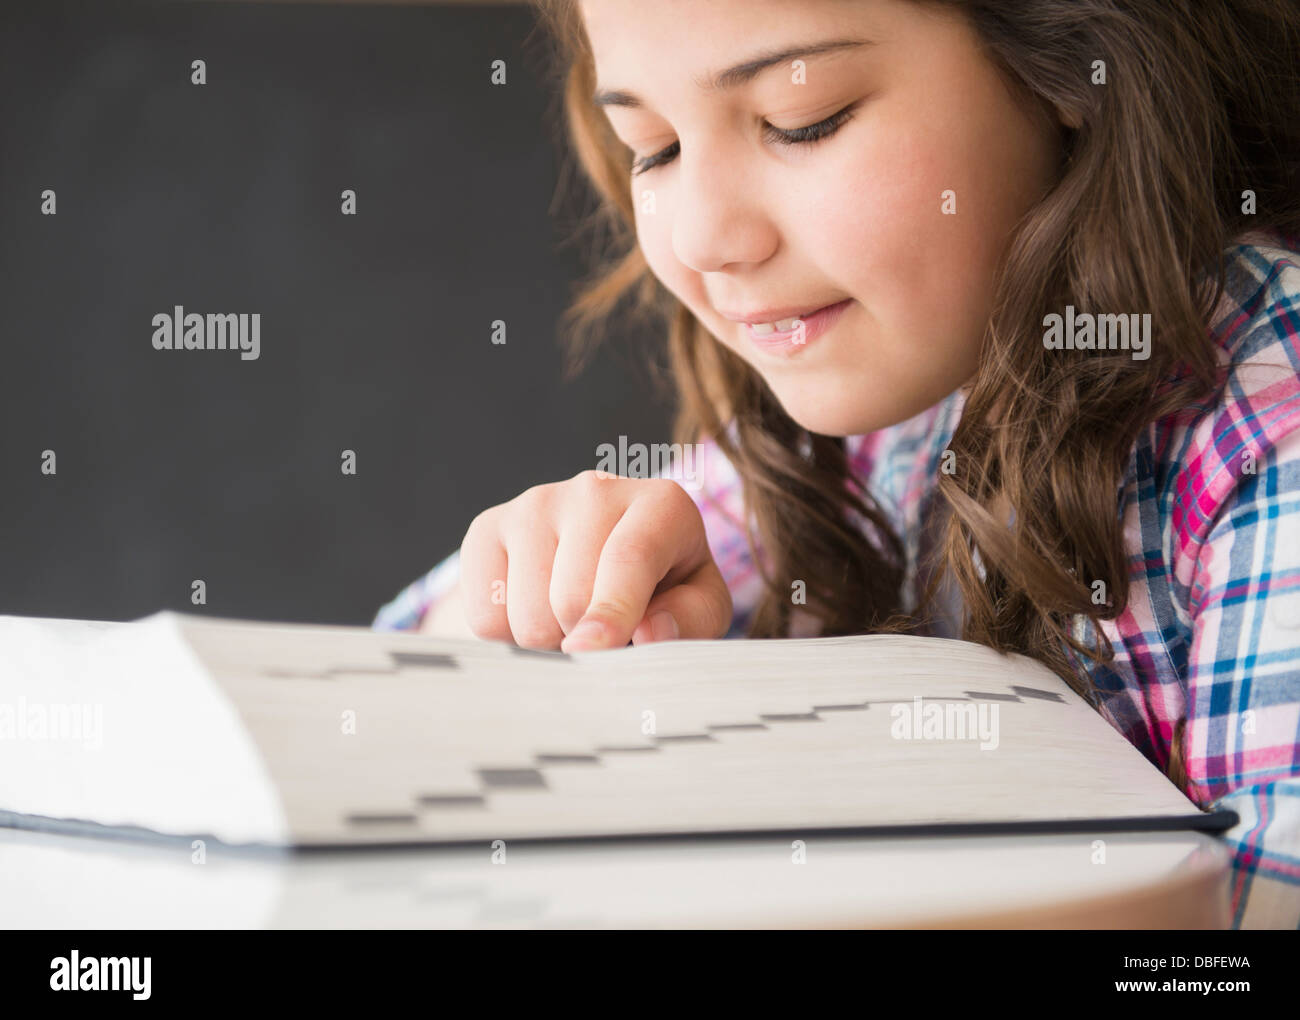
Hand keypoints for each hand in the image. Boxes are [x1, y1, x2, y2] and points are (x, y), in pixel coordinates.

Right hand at [458, 470, 731, 651]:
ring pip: (525, 612)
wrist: (602, 564)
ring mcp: (536, 503)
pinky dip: (508, 635)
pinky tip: (536, 612)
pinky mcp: (488, 526)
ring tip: (574, 623)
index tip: (594, 650)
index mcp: (661, 504)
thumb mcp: (698, 606)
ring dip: (549, 642)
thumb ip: (689, 619)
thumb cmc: (664, 589)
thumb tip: (651, 632)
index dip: (612, 612)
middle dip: (585, 640)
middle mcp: (595, 490)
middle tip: (605, 638)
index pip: (628, 557)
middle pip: (570, 596)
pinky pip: (484, 613)